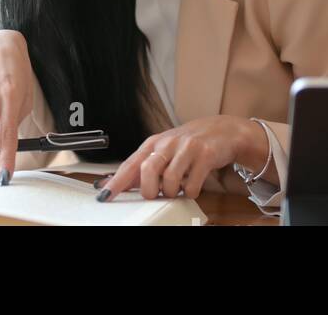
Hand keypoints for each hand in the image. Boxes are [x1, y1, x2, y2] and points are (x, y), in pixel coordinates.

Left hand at [95, 115, 264, 201]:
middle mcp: (167, 144)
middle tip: (154, 194)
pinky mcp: (205, 156)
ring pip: (169, 180)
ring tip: (176, 189)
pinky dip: (190, 193)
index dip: (116, 182)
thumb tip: (116, 183)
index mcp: (153, 144)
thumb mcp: (163, 151)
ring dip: (171, 193)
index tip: (104, 196)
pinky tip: (191, 186)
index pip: (129, 165)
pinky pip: (192, 185)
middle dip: (148, 190)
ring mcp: (186, 149)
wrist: (222, 131)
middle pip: (147, 171)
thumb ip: (142, 167)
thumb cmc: (188, 144)